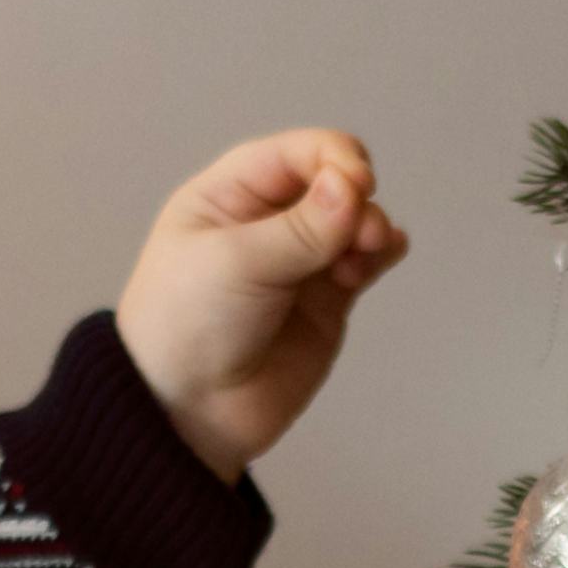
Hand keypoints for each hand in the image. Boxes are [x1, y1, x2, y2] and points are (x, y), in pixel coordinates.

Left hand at [115, 129, 407, 477]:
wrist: (184, 413)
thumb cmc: (185, 326)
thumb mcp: (235, 264)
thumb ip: (299, 228)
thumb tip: (352, 187)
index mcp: (230, 194)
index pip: (298, 154)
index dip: (334, 159)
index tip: (358, 184)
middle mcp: (267, 221)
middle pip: (334, 183)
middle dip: (357, 198)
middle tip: (361, 235)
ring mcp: (300, 261)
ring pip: (355, 221)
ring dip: (371, 228)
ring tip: (363, 257)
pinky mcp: (326, 301)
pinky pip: (366, 261)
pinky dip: (382, 252)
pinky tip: (383, 256)